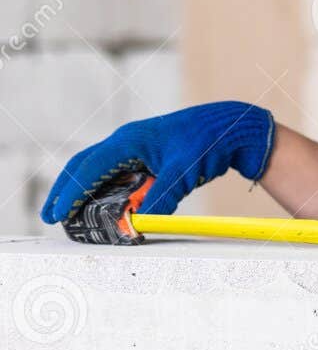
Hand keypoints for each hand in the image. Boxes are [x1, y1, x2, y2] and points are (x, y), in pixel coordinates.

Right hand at [40, 102, 275, 223]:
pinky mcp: (147, 155)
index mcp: (128, 140)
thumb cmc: (209, 141)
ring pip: (99, 169)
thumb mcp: (184, 171)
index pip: (88, 168)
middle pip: (84, 166)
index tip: (57, 214)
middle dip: (65, 190)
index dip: (70, 193)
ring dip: (83, 189)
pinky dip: (105, 188)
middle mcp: (126, 141)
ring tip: (71, 212)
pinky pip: (117, 172)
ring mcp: (135, 147)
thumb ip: (162, 196)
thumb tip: (141, 222)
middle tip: (52, 216)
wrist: (233, 127)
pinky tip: (103, 203)